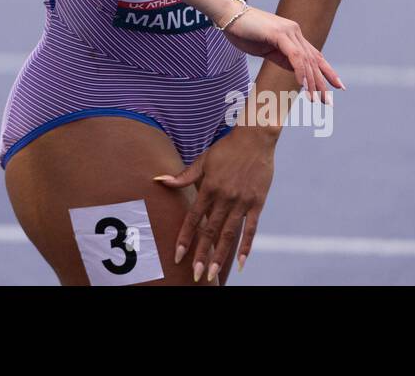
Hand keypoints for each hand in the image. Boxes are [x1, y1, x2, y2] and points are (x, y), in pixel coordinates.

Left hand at [156, 128, 274, 282]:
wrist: (255, 139)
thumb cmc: (225, 149)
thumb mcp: (203, 160)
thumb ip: (182, 176)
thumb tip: (157, 180)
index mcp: (209, 187)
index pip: (193, 218)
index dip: (185, 238)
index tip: (178, 256)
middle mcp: (224, 197)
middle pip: (210, 231)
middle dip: (201, 254)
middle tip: (195, 275)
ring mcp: (241, 202)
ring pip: (228, 234)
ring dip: (219, 256)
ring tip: (211, 273)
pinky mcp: (257, 203)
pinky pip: (251, 229)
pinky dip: (246, 247)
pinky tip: (240, 263)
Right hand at [220, 3, 343, 101]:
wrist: (227, 16)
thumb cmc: (243, 32)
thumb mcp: (265, 49)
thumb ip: (281, 57)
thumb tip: (296, 71)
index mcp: (293, 34)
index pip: (314, 55)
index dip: (327, 71)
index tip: (337, 86)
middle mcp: (294, 31)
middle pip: (314, 60)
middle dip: (322, 82)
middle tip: (327, 102)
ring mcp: (288, 31)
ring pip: (306, 60)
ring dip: (311, 82)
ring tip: (315, 99)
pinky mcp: (279, 33)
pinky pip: (294, 56)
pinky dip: (300, 71)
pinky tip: (303, 85)